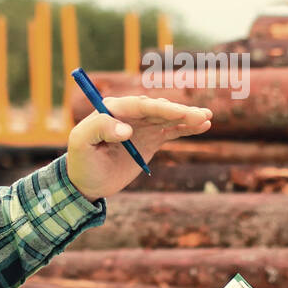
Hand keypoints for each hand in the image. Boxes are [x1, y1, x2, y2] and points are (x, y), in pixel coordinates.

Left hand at [66, 95, 212, 200]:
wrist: (87, 182)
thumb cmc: (81, 161)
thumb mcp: (82, 144)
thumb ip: (99, 129)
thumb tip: (126, 130)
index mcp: (112, 109)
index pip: (140, 105)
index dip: (160, 108)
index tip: (178, 113)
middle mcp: (129, 114)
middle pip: (158, 109)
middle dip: (180, 111)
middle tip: (200, 115)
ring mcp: (142, 126)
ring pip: (168, 118)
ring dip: (187, 117)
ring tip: (206, 117)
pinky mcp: (151, 140)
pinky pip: (172, 131)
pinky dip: (187, 128)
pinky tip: (203, 125)